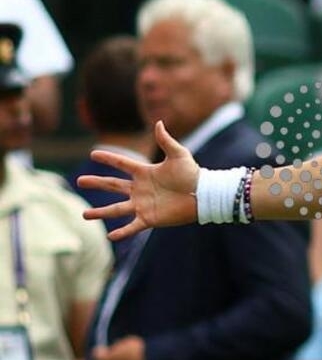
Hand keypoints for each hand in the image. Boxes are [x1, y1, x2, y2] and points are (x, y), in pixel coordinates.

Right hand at [78, 121, 198, 240]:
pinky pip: (132, 226)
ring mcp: (143, 205)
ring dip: (100, 212)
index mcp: (145, 173)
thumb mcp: (179, 155)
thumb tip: (158, 122)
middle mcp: (140, 189)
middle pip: (113, 186)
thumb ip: (166, 140)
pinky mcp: (149, 218)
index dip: (109, 158)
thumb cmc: (193, 174)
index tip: (93, 153)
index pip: (122, 164)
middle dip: (96, 183)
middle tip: (79, 181)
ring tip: (84, 215)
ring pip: (116, 209)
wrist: (203, 195)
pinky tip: (110, 236)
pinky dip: (122, 232)